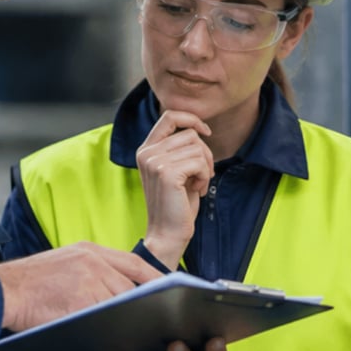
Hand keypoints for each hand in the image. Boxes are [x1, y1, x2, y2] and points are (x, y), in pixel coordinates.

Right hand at [0, 242, 160, 333]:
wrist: (1, 291)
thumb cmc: (27, 282)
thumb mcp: (63, 263)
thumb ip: (90, 271)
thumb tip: (114, 291)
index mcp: (90, 250)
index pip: (134, 263)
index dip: (154, 278)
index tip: (170, 290)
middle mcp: (93, 261)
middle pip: (132, 286)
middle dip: (142, 305)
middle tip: (155, 322)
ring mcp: (88, 282)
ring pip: (121, 304)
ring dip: (128, 321)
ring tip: (136, 336)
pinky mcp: (81, 303)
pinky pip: (106, 320)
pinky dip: (111, 330)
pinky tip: (114, 341)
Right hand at [136, 110, 213, 268]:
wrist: (167, 234)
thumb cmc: (176, 205)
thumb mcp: (175, 170)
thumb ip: (179, 149)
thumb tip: (198, 129)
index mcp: (146, 149)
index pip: (169, 116)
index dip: (191, 119)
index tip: (205, 132)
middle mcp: (147, 152)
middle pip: (190, 134)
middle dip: (204, 154)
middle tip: (202, 176)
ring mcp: (154, 161)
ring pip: (197, 147)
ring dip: (205, 167)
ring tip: (196, 185)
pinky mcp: (166, 172)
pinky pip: (199, 162)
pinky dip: (205, 177)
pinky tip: (196, 191)